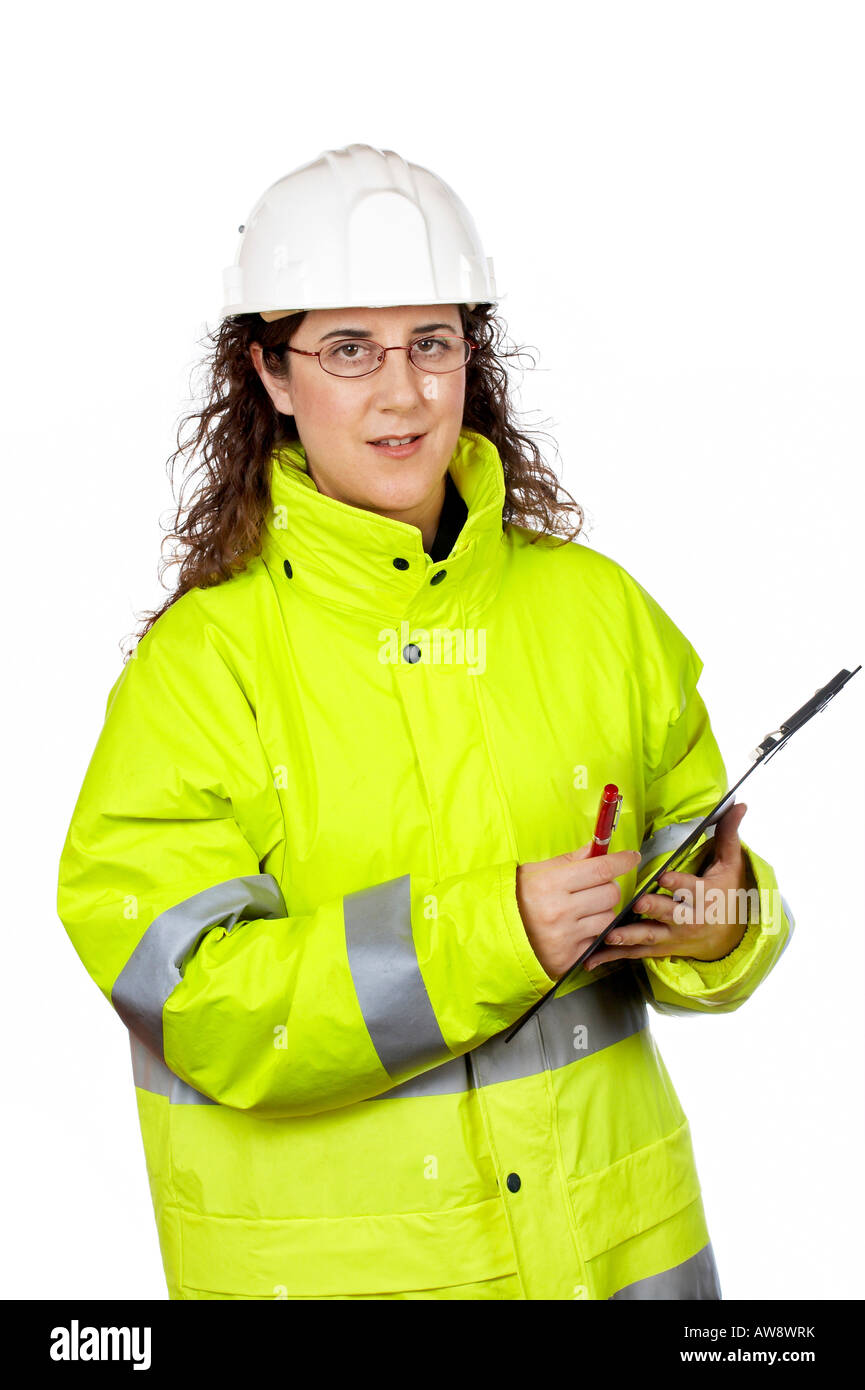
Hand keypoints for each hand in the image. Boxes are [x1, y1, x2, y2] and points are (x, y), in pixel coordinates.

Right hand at [515, 845, 642, 978]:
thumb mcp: (536, 871)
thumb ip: (570, 860)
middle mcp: (560, 911)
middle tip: (594, 887)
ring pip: (608, 918)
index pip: (600, 869)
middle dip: (608, 887)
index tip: (632, 858)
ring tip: (582, 911)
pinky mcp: (569, 958)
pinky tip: (576, 929)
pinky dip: (593, 934)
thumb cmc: (516, 899)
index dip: (621, 861)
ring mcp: (566, 937)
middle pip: (610, 893)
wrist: (495, 936)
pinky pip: (598, 941)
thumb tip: (597, 847)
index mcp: (550, 884)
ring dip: (602, 912)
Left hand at [584, 802, 751, 969]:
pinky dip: (613, 956)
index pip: (691, 889)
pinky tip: (592, 956)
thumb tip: (739, 804)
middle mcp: (688, 919)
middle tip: (639, 902)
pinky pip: (635, 952)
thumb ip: (728, 834)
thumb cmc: (726, 894)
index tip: (665, 877)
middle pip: (669, 914)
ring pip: (649, 936)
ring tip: (610, 935)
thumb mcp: (731, 864)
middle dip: (654, 908)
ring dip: (629, 935)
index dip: (679, 884)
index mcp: (705, 896)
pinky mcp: (659, 948)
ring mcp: (672, 936)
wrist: (728, 937)